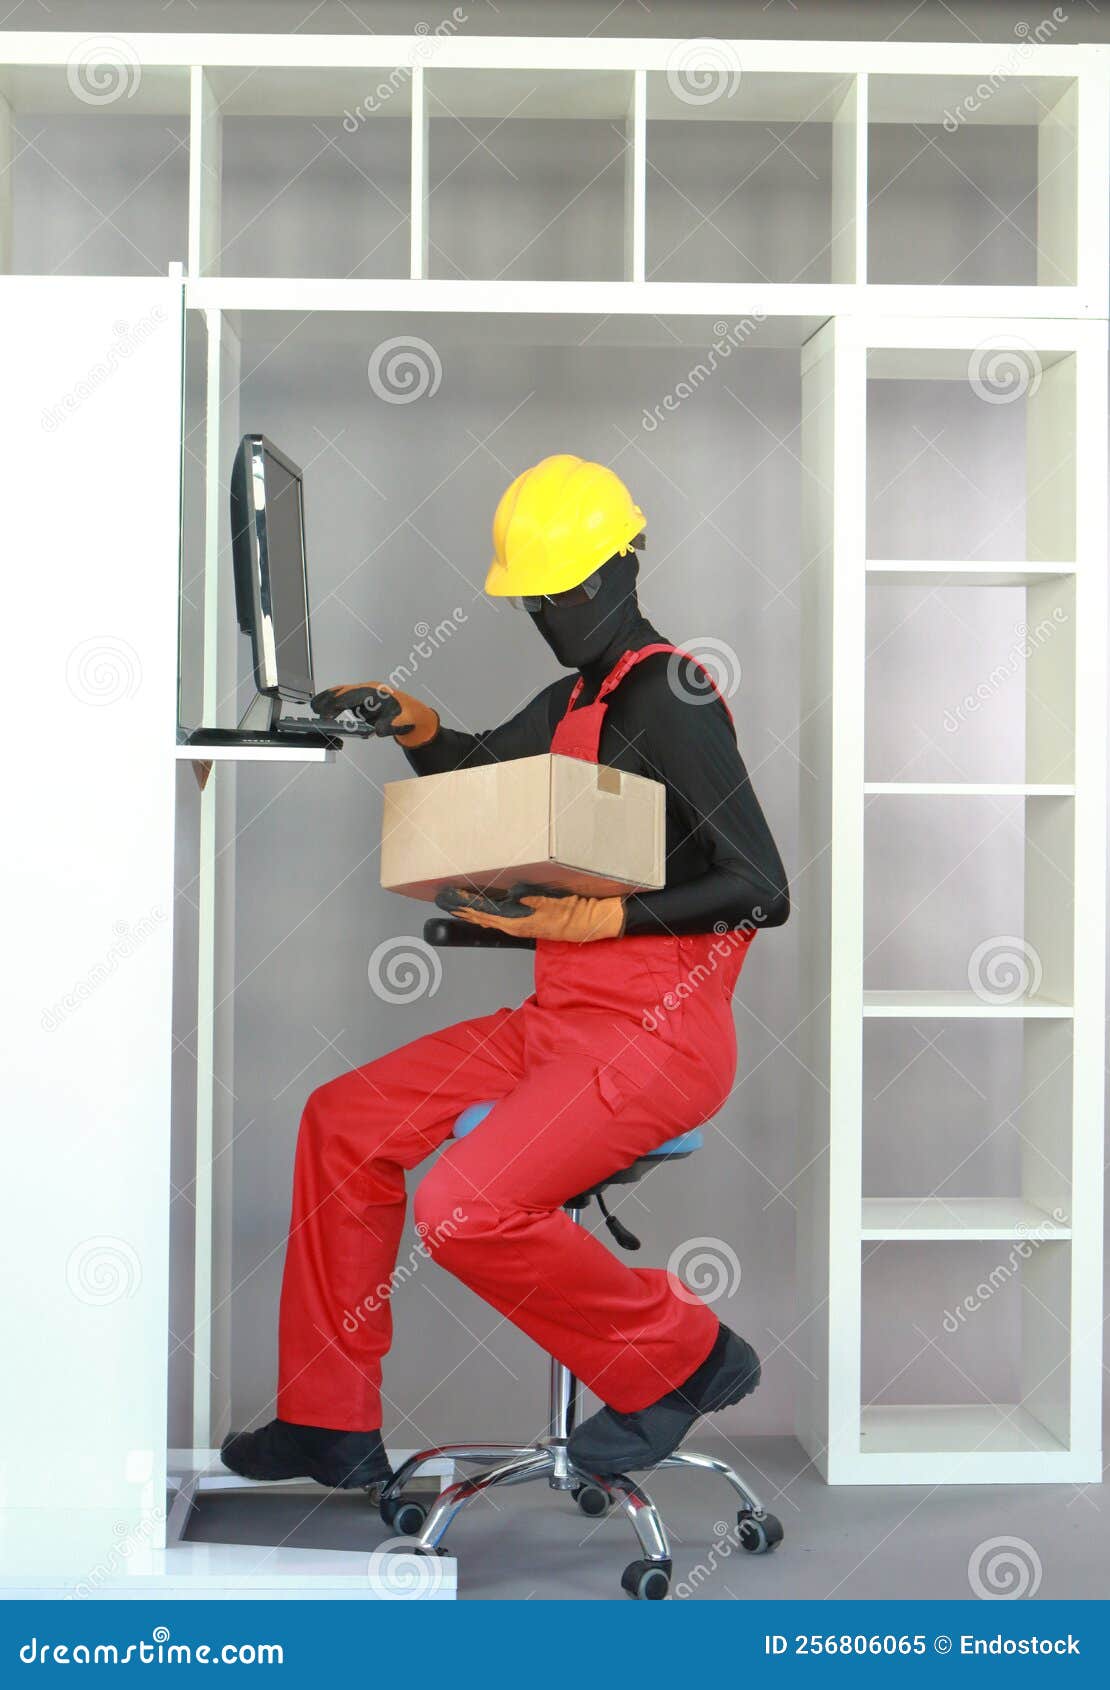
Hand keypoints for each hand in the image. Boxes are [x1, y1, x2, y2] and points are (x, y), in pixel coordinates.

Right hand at [311, 682, 438, 747]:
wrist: (413, 713)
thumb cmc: (407, 715)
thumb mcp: (399, 722)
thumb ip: (387, 725)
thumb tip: (377, 730)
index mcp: (375, 692)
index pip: (351, 696)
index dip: (337, 704)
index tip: (326, 712)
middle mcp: (368, 689)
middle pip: (343, 691)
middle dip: (328, 699)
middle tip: (314, 708)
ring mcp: (365, 693)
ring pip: (342, 692)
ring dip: (329, 699)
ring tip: (315, 707)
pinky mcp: (363, 699)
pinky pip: (346, 698)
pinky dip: (335, 703)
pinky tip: (328, 711)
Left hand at [436, 884, 625, 943]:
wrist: (592, 921)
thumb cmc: (575, 912)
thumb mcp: (554, 903)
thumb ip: (533, 900)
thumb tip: (512, 894)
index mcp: (518, 922)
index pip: (484, 914)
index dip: (465, 907)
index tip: (448, 900)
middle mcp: (516, 925)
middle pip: (482, 918)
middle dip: (463, 910)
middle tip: (444, 900)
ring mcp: (522, 924)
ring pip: (490, 919)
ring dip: (473, 912)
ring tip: (457, 905)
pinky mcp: (529, 921)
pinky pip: (501, 918)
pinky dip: (487, 913)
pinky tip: (483, 909)